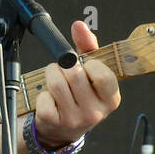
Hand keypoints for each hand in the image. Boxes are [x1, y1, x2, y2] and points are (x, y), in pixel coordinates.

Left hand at [32, 20, 120, 147]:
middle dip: (64, 66)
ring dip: (51, 74)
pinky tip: (50, 99)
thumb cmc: (80, 94)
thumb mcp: (90, 72)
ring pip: (56, 83)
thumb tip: (79, 25)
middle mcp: (95, 112)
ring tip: (55, 79)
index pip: (103, 76)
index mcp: (111, 99)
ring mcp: (74, 120)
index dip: (90, 65)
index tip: (84, 66)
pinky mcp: (54, 122)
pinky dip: (43, 94)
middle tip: (64, 71)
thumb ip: (88, 46)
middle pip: (75, 75)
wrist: (63, 128)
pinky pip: (44, 97)